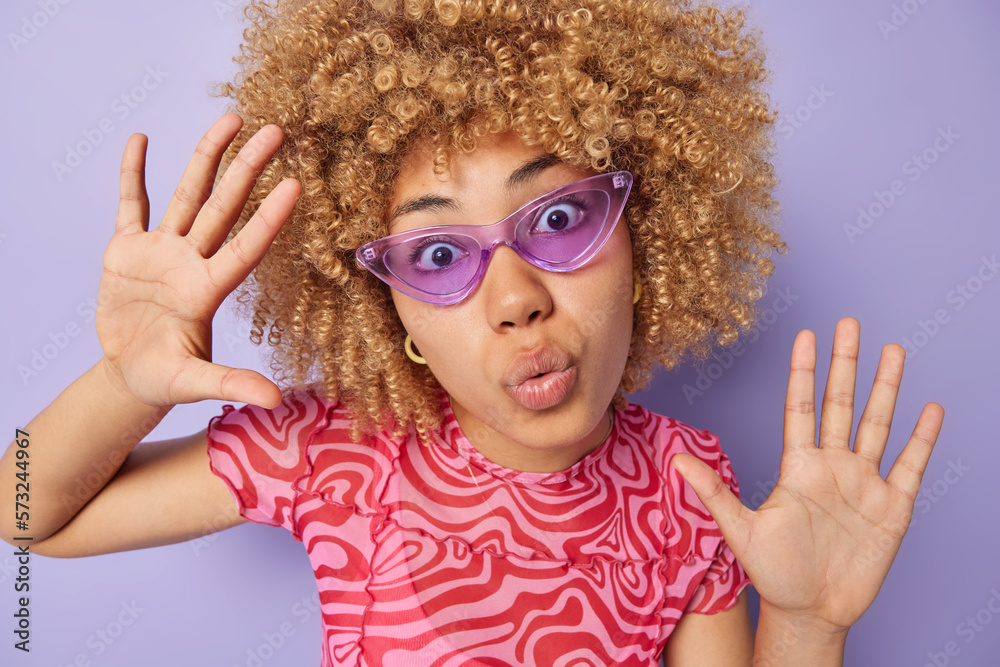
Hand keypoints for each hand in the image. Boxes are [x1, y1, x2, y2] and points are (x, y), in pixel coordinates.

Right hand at [97, 113, 300, 408]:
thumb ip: (231, 384)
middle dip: (248, 168)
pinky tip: (140, 140)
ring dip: (207, 157)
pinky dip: (132, 174)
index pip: (246, 245)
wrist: (129, 374)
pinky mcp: (127, 250)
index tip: (296, 184)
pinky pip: (131, 204)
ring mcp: (161, 252)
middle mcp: (192, 262)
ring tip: (230, 118)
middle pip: (224, 205)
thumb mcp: (194, 383)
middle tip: (277, 129)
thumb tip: (277, 401)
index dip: (269, 217)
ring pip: (187, 193)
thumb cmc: (164, 380)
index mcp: (208, 290)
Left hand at [671, 317, 943, 632]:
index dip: (804, 372)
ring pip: (878, 424)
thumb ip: (713, 492)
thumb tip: (675, 460)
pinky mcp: (892, 507)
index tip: (806, 335)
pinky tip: (931, 409)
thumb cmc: (773, 572)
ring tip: (893, 350)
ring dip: (886, 388)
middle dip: (846, 364)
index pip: (802, 407)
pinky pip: (910, 465)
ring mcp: (864, 483)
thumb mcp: (740, 531)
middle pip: (842, 404)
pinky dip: (922, 438)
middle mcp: (832, 466)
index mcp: (798, 466)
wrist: (811, 611)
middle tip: (848, 323)